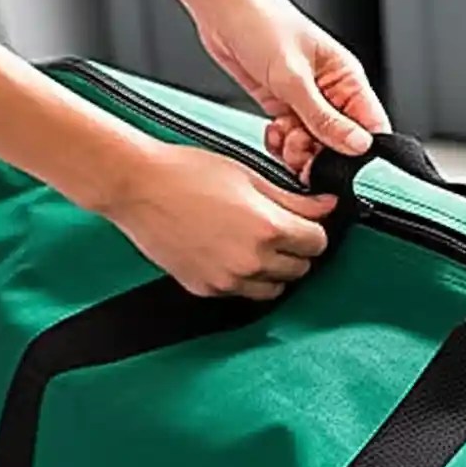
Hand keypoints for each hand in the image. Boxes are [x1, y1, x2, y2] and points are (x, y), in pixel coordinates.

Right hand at [101, 141, 335, 299]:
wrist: (138, 186)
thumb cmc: (188, 173)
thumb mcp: (251, 177)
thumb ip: (294, 200)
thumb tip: (327, 206)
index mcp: (268, 229)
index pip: (318, 243)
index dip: (313, 231)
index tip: (304, 224)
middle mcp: (252, 261)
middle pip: (300, 269)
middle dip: (296, 250)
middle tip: (278, 230)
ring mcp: (228, 280)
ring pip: (274, 288)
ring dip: (273, 270)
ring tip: (254, 244)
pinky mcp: (206, 289)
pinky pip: (241, 293)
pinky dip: (244, 279)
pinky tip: (230, 253)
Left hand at [198, 0, 389, 178]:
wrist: (221, 8)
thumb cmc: (261, 22)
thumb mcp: (294, 78)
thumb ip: (325, 118)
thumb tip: (358, 145)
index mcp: (347, 79)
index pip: (372, 126)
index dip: (362, 151)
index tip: (342, 164)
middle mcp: (331, 92)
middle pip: (342, 142)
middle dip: (321, 154)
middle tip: (302, 149)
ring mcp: (307, 101)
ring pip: (314, 145)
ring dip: (298, 150)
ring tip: (284, 135)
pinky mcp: (283, 106)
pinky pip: (292, 138)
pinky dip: (281, 143)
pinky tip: (273, 130)